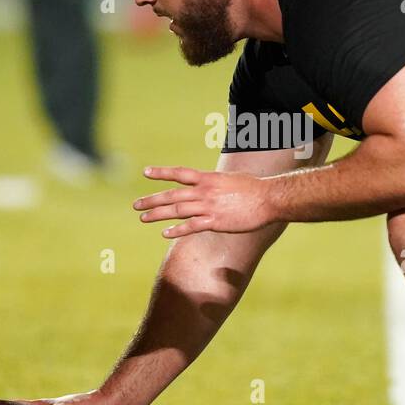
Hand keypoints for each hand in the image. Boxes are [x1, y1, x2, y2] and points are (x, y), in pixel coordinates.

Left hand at [133, 166, 275, 237]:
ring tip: (143, 218)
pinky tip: (165, 232)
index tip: (146, 172)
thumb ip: (216, 182)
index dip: (162, 173)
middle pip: (172, 195)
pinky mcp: (216, 222)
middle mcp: (205, 191)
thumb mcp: (231, 178)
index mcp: (208, 179)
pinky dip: (177, 229)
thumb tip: (208, 182)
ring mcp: (209, 207)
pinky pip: (192, 226)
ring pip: (177, 210)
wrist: (269, 199)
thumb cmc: (253, 188)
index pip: (180, 174)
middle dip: (152, 200)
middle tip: (136, 205)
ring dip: (158, 215)